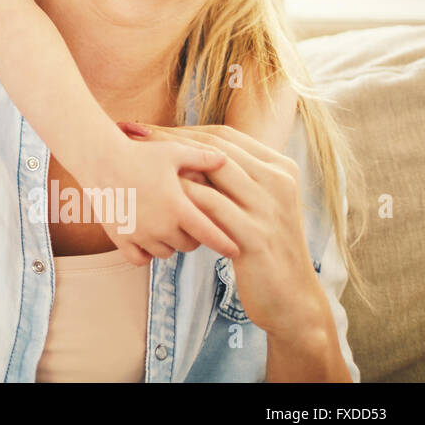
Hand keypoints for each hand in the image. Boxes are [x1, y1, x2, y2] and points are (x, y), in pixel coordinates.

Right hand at [92, 125, 237, 264]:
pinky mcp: (119, 238)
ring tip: (167, 228)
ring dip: (170, 244)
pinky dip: (146, 253)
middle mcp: (161, 226)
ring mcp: (139, 234)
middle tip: (191, 224)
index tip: (234, 251)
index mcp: (178, 208)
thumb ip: (203, 158)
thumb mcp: (174, 152)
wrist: (100, 159)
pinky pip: (139, 259)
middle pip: (188, 245)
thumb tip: (227, 158)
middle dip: (193, 237)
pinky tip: (147, 239)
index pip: (210, 235)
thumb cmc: (139, 153)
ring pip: (165, 253)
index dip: (226, 245)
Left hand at [150, 124, 330, 339]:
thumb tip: (189, 151)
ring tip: (138, 159)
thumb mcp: (255, 204)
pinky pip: (213, 206)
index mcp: (279, 166)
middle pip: (215, 148)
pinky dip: (185, 195)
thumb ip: (233, 177)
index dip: (183, 129)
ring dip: (172, 162)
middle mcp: (278, 180)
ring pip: (214, 170)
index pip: (224, 136)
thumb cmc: (262, 246)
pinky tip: (157, 193)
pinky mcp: (256, 234)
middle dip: (171, 138)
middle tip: (135, 134)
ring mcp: (269, 207)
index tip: (148, 128)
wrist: (290, 296)